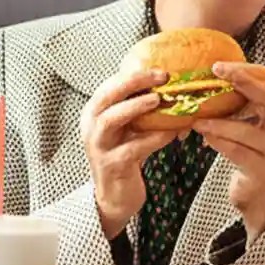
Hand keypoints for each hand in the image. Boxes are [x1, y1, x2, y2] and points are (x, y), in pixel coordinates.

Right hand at [81, 69, 179, 238]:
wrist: (115, 196)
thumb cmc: (126, 156)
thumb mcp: (130, 128)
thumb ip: (141, 109)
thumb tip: (173, 85)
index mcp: (95, 113)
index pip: (110, 86)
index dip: (132, 74)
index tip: (160, 68)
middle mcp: (91, 127)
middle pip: (106, 97)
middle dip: (132, 82)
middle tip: (161, 76)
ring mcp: (99, 147)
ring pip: (111, 120)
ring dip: (135, 107)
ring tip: (158, 99)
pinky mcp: (112, 165)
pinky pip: (133, 148)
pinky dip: (154, 138)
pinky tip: (172, 133)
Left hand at [192, 62, 264, 239]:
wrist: (260, 192)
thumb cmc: (251, 151)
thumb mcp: (251, 122)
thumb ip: (241, 102)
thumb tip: (211, 75)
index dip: (245, 69)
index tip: (218, 65)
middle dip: (239, 81)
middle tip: (214, 73)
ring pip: (244, 129)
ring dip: (217, 122)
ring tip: (197, 118)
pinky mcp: (263, 169)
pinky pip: (237, 152)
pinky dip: (218, 142)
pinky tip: (204, 137)